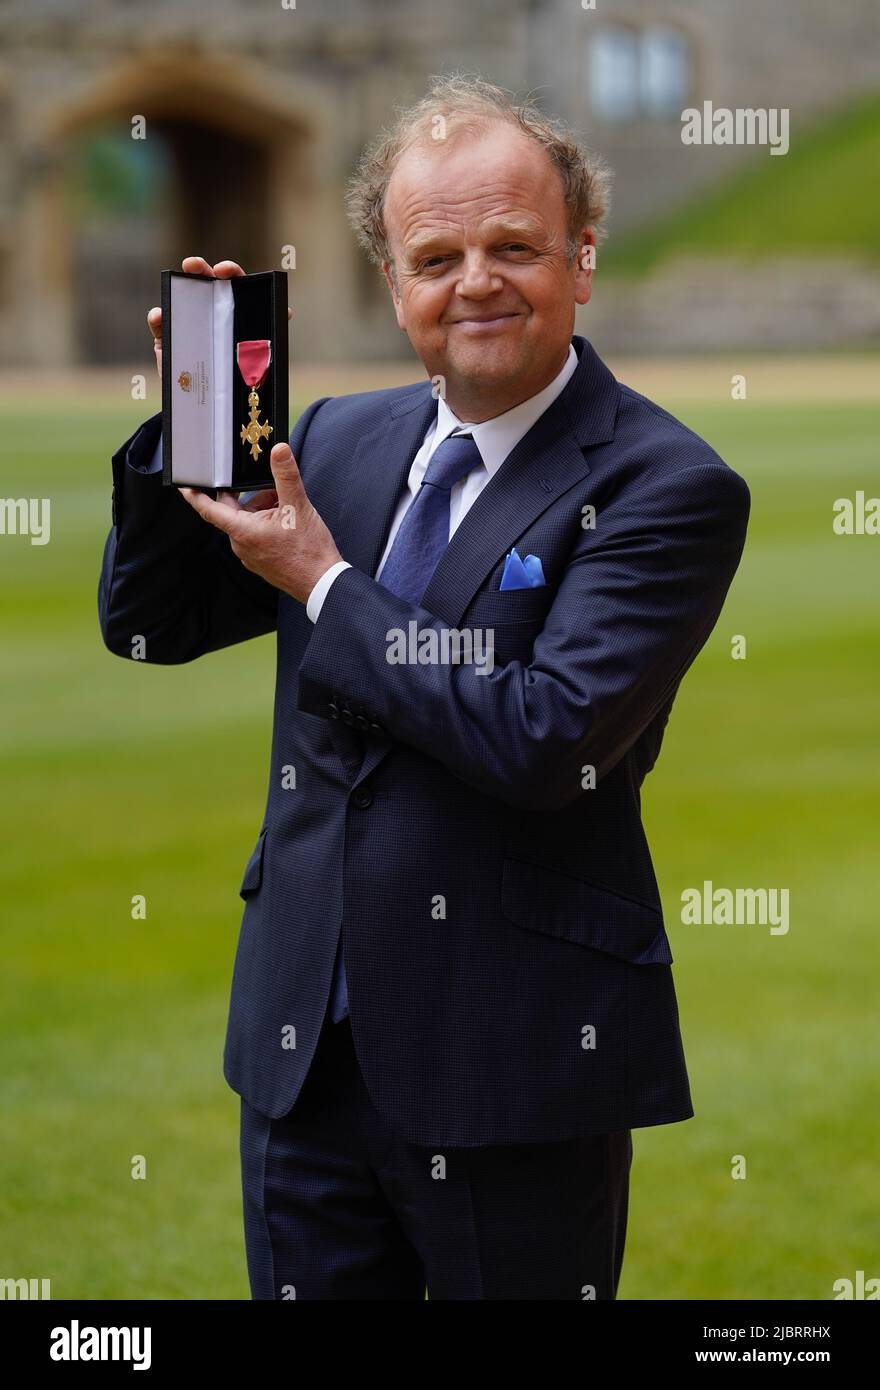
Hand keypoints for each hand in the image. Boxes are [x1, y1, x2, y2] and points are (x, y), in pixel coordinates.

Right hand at [147, 254, 292, 381]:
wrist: (209, 404)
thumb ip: (266, 332)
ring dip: (175, 288)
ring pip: (178, 298)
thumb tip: (287, 311)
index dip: (229, 271)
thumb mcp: (253, 355)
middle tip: (194, 265)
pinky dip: (158, 318)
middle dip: (199, 269)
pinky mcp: (166, 338)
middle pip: (203, 283)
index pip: (232, 284)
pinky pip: (159, 324)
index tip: (225, 270)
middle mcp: (208, 312)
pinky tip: (159, 316)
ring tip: (175, 284)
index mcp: (233, 312)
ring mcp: (185, 323)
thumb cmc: (233, 376)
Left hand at [180, 443, 342, 604]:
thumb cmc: (308, 551)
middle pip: (236, 510)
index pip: (209, 509)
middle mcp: (241, 545)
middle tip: (275, 489)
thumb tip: (279, 451)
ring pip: (249, 522)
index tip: (185, 485)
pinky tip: (288, 523)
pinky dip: (268, 524)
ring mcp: (250, 555)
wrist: (321, 583)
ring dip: (264, 509)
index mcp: (242, 530)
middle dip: (254, 496)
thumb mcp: (298, 506)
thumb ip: (286, 475)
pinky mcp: (261, 561)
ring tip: (288, 508)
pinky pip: (257, 535)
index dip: (195, 495)